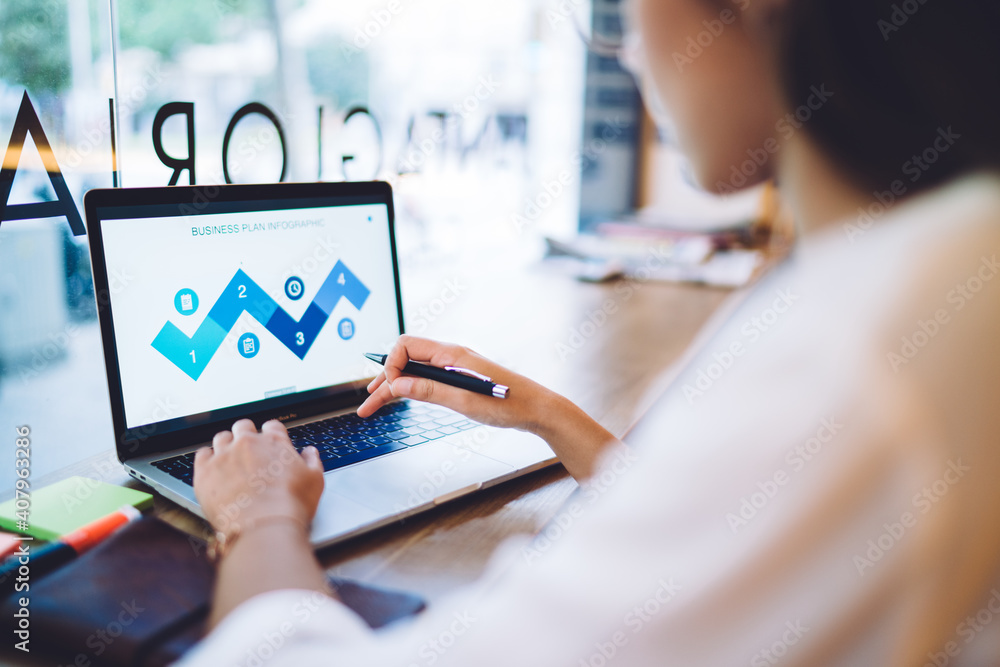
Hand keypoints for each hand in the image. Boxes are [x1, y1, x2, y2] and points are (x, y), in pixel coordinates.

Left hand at [193, 419, 324, 532]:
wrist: (264, 526)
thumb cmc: (291, 505)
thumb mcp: (315, 480)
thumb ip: (312, 461)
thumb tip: (309, 453)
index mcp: (274, 442)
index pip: (271, 426)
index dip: (271, 435)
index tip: (270, 444)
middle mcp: (247, 443)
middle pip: (243, 426)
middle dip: (246, 435)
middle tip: (249, 452)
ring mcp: (224, 456)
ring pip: (221, 438)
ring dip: (226, 446)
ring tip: (229, 460)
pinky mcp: (205, 472)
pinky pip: (201, 454)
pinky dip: (206, 459)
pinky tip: (213, 469)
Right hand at [358, 335, 549, 431]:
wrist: (537, 409)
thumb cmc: (508, 405)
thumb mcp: (465, 402)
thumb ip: (430, 391)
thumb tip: (398, 385)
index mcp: (451, 355)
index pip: (406, 347)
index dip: (392, 366)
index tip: (390, 390)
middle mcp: (451, 356)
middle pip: (406, 360)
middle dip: (384, 379)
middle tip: (367, 404)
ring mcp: (456, 367)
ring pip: (415, 370)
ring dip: (394, 385)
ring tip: (374, 404)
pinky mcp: (461, 379)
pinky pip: (428, 378)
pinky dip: (411, 387)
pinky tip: (402, 398)